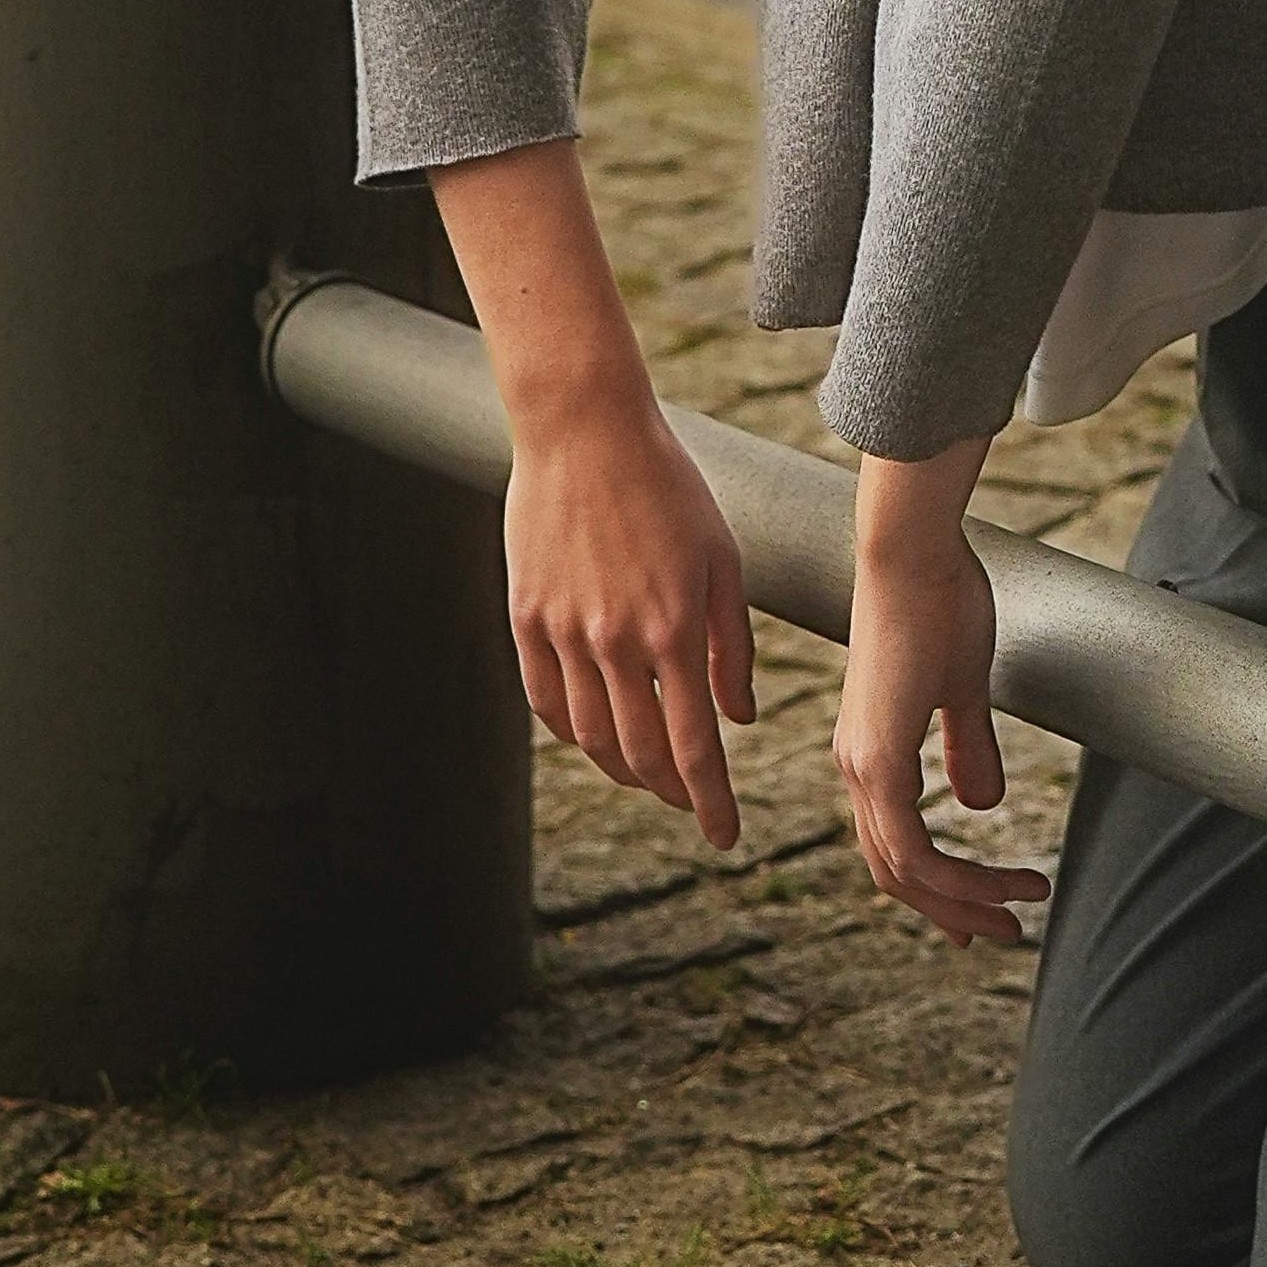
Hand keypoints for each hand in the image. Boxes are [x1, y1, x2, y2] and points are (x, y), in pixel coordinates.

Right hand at [499, 382, 757, 848]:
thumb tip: (740, 717)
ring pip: (590, 737)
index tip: (726, 838)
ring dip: (622, 768)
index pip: (695, 748)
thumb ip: (733, 644)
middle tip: (691, 802)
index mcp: (674, 630)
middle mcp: (616, 642)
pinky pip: (545, 700)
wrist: (584, 429)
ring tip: (647, 773)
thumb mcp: (722, 558)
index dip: (711, 803)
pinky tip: (592, 734)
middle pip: (642, 754)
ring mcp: (564, 631)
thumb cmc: (668, 486)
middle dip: (671, 791)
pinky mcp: (526, 616)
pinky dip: (570, 731)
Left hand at [837, 479, 1048, 951]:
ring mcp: (863, 764)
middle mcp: (857, 764)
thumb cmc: (939, 598)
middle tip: (1005, 932)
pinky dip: (962, 876)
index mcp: (871, 748)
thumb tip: (978, 803)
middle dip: (954, 909)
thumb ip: (966, 745)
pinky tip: (1006, 880)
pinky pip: (915, 848)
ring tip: (1021, 911)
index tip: (987, 908)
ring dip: (966, 899)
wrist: (912, 550)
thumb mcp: (961, 685)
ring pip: (907, 871)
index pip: (897, 843)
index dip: (940, 886)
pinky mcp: (879, 759)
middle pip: (897, 872)